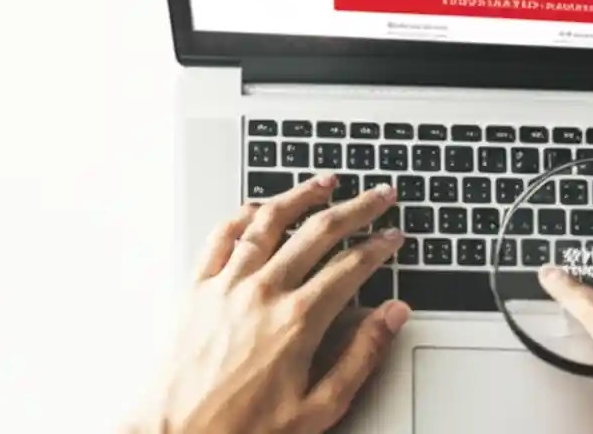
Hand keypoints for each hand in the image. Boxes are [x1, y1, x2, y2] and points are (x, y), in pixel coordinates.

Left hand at [125, 174, 409, 433]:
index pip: (352, 266)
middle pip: (319, 232)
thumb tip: (393, 316)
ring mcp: (227, 285)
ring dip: (303, 196)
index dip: (380, 247)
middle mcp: (263, 292)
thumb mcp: (319, 407)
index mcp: (298, 321)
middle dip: (357, 208)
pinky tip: (260, 205)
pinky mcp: (198, 288)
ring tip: (326, 182)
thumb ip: (361, 356)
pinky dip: (244, 213)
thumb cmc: (243, 430)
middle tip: (379, 196)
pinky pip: (222, 236)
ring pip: (270, 221)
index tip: (394, 237)